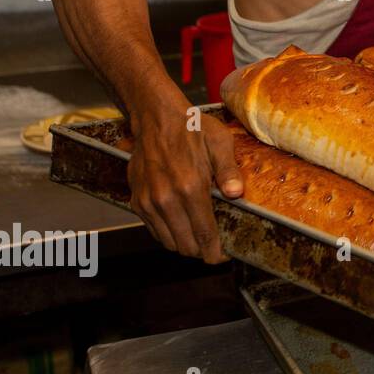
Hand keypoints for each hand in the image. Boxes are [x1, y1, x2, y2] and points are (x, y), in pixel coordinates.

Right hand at [127, 96, 243, 262]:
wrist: (156, 117)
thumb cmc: (191, 128)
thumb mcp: (219, 143)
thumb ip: (229, 171)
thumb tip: (237, 194)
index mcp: (189, 187)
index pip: (204, 234)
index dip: (215, 252)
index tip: (224, 255)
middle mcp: (166, 199)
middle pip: (185, 246)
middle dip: (202, 251)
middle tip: (214, 246)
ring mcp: (148, 201)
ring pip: (168, 242)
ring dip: (184, 245)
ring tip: (200, 237)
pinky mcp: (136, 200)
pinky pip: (153, 230)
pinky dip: (168, 234)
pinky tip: (182, 224)